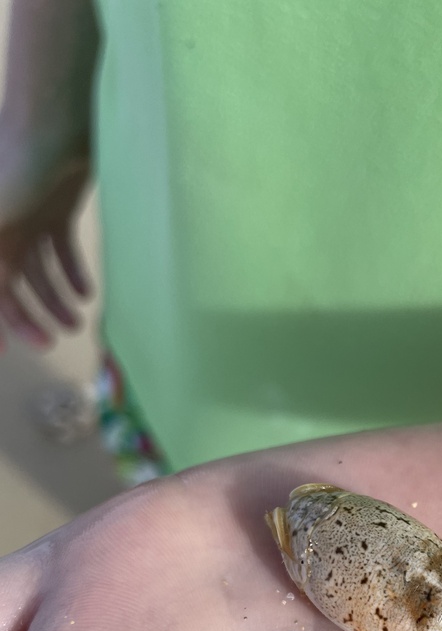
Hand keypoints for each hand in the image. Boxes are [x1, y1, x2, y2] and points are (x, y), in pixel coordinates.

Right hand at [0, 138, 89, 349]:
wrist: (52, 118)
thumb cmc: (13, 164)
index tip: (8, 355)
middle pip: (11, 285)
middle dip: (30, 316)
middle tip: (55, 341)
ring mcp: (27, 217)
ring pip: (39, 271)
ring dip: (57, 300)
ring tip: (78, 321)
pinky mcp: (56, 208)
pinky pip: (62, 250)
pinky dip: (73, 273)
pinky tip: (87, 293)